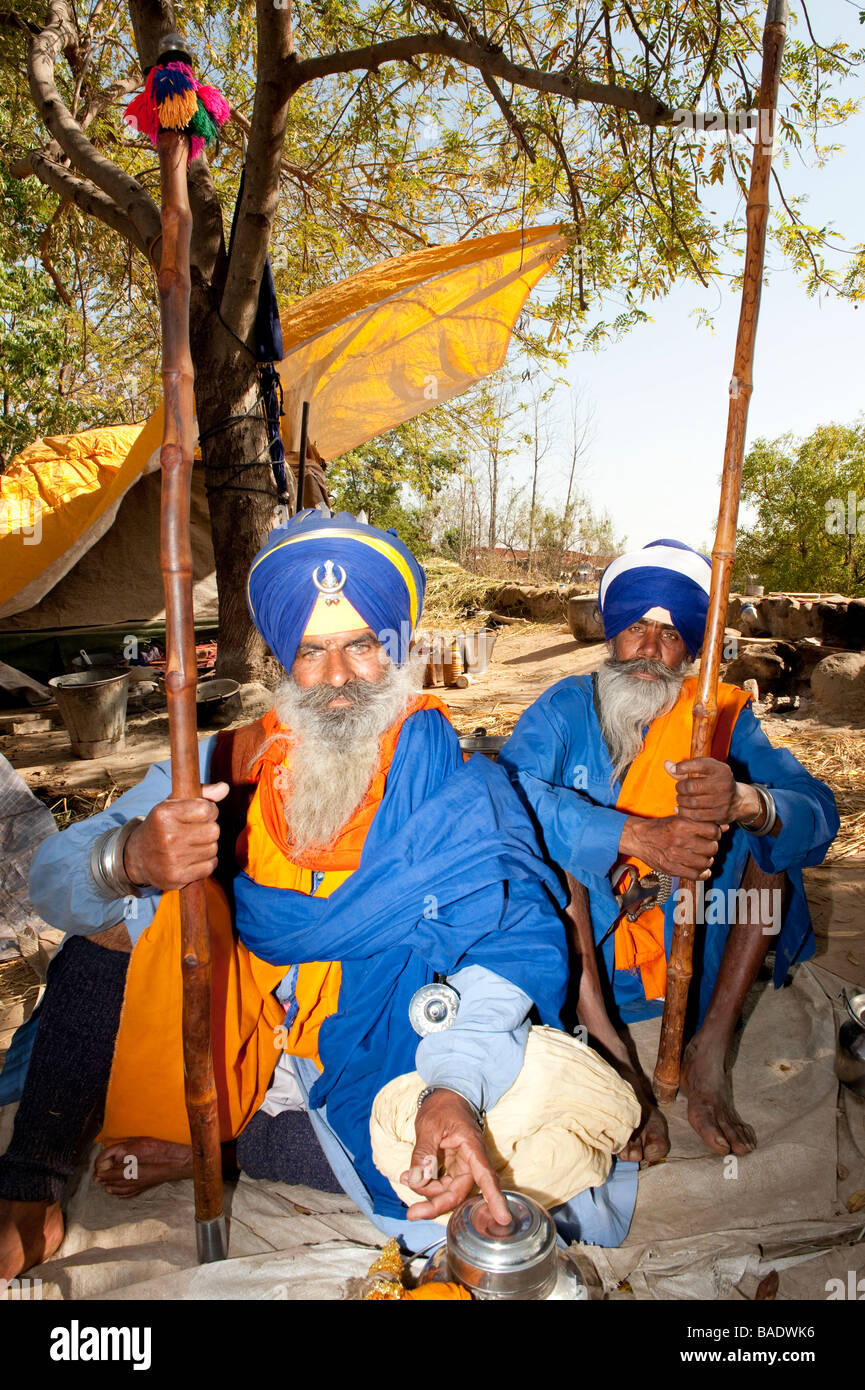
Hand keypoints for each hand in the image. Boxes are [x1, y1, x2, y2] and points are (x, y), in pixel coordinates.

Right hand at [122, 782, 228, 890]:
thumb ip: (201, 793)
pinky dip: (205, 863)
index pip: (206, 809)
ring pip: (213, 849)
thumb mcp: (173, 804)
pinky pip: (210, 866)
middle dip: (208, 829)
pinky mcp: (177, 877)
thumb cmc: (161, 826)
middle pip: (214, 830)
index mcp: (165, 814)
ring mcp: (172, 859)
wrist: (137, 857)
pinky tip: (192, 858)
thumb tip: (224, 788)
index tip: (201, 814)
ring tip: (191, 845)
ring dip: (207, 846)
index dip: (209, 811)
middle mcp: (168, 836)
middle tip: (195, 831)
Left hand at [401, 1089, 509, 1224]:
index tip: (503, 1219)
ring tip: (407, 1177)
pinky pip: (440, 1184)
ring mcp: (461, 1166)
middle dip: (436, 1204)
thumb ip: (423, 1152)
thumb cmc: (441, 1107)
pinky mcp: (452, 1168)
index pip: (485, 1176)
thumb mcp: (429, 1126)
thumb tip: (418, 1179)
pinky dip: (425, 1184)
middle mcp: (470, 1161)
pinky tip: (410, 1176)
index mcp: (472, 1147)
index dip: (493, 1198)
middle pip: (458, 1192)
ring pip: (448, 1191)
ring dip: (427, 1192)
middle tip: (413, 1213)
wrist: (444, 1097)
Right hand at [620, 813, 720, 880]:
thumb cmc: (660, 827)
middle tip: (708, 846)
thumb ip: (702, 823)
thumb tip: (725, 827)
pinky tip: (702, 869)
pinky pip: (695, 875)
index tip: (712, 835)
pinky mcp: (671, 869)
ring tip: (703, 857)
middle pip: (711, 847)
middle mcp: (679, 840)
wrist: (638, 838)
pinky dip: (703, 874)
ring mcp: (675, 856)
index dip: (716, 833)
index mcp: (681, 825)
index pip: (712, 831)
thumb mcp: (679, 819)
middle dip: (713, 847)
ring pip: (705, 862)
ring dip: (708, 860)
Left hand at [664, 757, 742, 824]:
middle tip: (679, 788)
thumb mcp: (706, 771)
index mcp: (720, 770)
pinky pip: (696, 816)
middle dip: (680, 787)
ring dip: (681, 801)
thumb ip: (685, 768)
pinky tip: (680, 809)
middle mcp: (724, 784)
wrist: (738, 800)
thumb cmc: (715, 781)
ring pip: (692, 803)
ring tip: (680, 798)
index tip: (675, 770)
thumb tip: (666, 764)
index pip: (699, 764)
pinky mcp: (721, 815)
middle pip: (692, 786)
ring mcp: (723, 801)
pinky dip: (684, 813)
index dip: (683, 767)